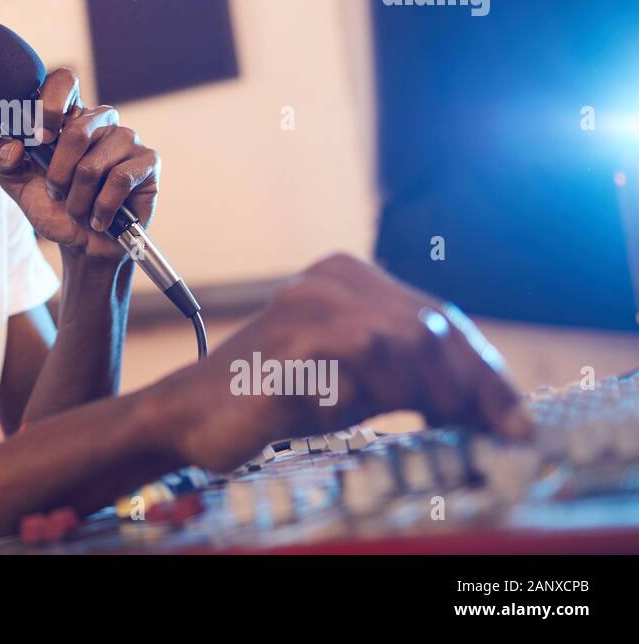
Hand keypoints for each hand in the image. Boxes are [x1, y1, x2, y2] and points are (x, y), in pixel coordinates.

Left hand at [0, 67, 158, 261]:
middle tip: (57, 193)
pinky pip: (120, 180)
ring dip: (78, 199)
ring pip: (93, 164)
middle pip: (77, 131)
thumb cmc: (53, 206)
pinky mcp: (148, 161)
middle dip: (58, 174)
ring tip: (79, 210)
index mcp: (68, 116)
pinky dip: (101, 208)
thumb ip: (2, 158)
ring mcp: (126, 139)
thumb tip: (14, 144)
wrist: (80, 244)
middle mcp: (99, 120)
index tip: (40, 140)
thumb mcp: (16, 182)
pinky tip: (100, 218)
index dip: (49, 105)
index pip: (64, 81)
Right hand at [145, 253, 533, 471]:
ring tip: (448, 426)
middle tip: (502, 428)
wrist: (191, 417)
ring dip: (439, 388)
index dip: (483, 368)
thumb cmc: (275, 401)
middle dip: (476, 381)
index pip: (435, 316)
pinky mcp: (291, 339)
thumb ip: (408, 377)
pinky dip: (392, 389)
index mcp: (345, 278)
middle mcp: (329, 280)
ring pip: (408, 333)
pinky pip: (365, 354)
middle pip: (431, 322)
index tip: (515, 418)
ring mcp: (309, 305)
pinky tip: (398, 418)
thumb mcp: (355, 383)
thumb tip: (485, 405)